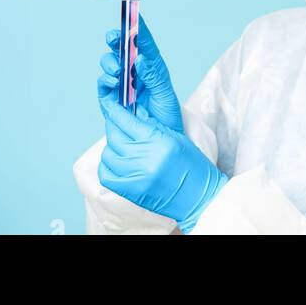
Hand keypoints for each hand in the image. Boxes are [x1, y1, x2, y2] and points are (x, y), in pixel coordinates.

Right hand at [96, 15, 182, 131]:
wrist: (159, 143)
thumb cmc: (166, 117)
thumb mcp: (165, 95)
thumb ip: (153, 76)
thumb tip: (139, 58)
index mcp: (151, 66)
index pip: (142, 42)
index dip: (136, 26)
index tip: (131, 12)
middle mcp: (134, 72)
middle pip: (120, 49)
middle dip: (115, 39)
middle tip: (114, 36)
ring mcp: (120, 84)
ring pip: (110, 63)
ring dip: (111, 61)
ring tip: (118, 69)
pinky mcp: (110, 99)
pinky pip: (104, 84)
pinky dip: (105, 79)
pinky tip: (113, 81)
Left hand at [96, 93, 227, 232]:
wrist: (200, 198)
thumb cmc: (192, 166)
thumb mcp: (177, 138)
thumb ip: (152, 125)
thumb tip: (133, 111)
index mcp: (158, 141)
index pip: (127, 121)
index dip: (115, 111)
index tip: (111, 106)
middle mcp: (145, 158)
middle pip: (114, 136)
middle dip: (112, 126)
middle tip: (115, 123)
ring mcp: (136, 177)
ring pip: (108, 154)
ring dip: (111, 147)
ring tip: (119, 145)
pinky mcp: (131, 192)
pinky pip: (106, 175)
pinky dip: (107, 166)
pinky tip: (116, 162)